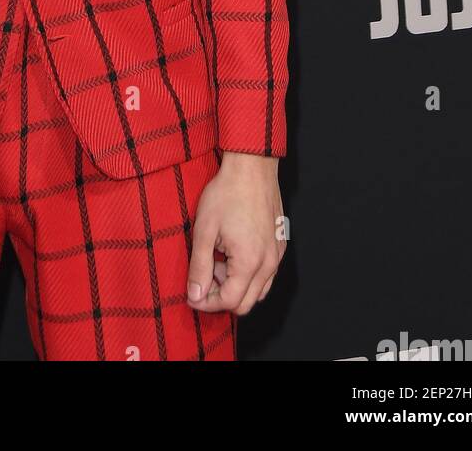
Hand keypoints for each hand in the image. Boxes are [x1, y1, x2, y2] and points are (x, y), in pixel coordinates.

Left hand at [186, 151, 285, 315]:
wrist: (251, 167)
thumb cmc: (226, 194)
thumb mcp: (204, 230)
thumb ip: (199, 267)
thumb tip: (194, 295)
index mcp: (250, 263)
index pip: (230, 302)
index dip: (207, 302)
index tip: (191, 293)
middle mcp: (269, 264)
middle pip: (246, 303)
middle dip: (221, 297)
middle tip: (202, 277)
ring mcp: (277, 256)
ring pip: (258, 291)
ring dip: (236, 286)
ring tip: (217, 261)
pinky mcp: (279, 246)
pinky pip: (266, 275)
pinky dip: (248, 274)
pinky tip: (231, 252)